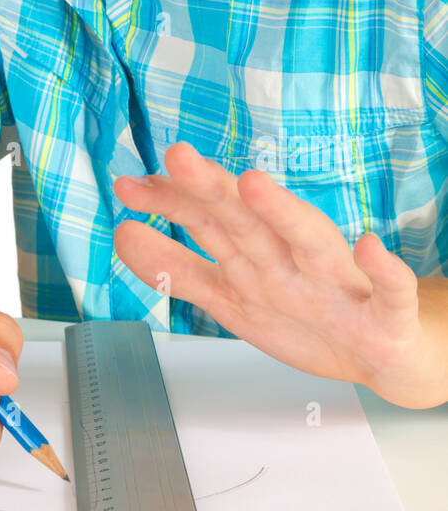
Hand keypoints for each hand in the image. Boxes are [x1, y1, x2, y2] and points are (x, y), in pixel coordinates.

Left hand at [113, 142, 439, 406]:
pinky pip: (388, 291)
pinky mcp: (384, 313)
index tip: (129, 185)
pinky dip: (382, 269)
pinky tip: (370, 247)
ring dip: (283, 212)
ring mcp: (338, 282)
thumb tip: (121, 233)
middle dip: (211, 190)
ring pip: (309, 241)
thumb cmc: (306, 313)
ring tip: (254, 184)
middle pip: (247, 220)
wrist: (381, 353)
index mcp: (256, 253)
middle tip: (177, 157)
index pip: (207, 218)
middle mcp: (291, 258)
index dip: (169, 201)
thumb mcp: (232, 295)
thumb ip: (178, 266)